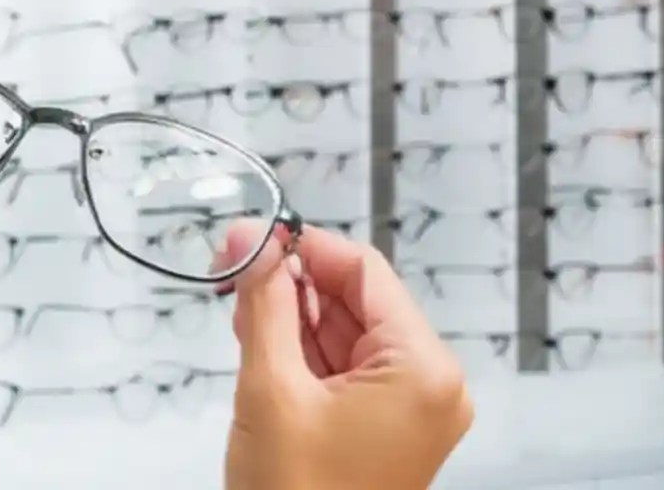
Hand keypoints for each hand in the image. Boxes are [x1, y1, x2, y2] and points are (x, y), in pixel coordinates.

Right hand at [222, 221, 473, 489]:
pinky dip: (302, 349)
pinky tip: (260, 335)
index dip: (306, 246)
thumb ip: (266, 303)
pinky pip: (344, 368)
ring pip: (346, 332)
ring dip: (293, 314)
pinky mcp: (383, 428)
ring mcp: (408, 409)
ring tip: (239, 305)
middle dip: (293, 280)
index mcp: (422, 370)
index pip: (366, 272)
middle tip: (234, 265)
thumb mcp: (272, 386)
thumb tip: (255, 242)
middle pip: (358, 300)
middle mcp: (429, 385)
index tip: (254, 236)